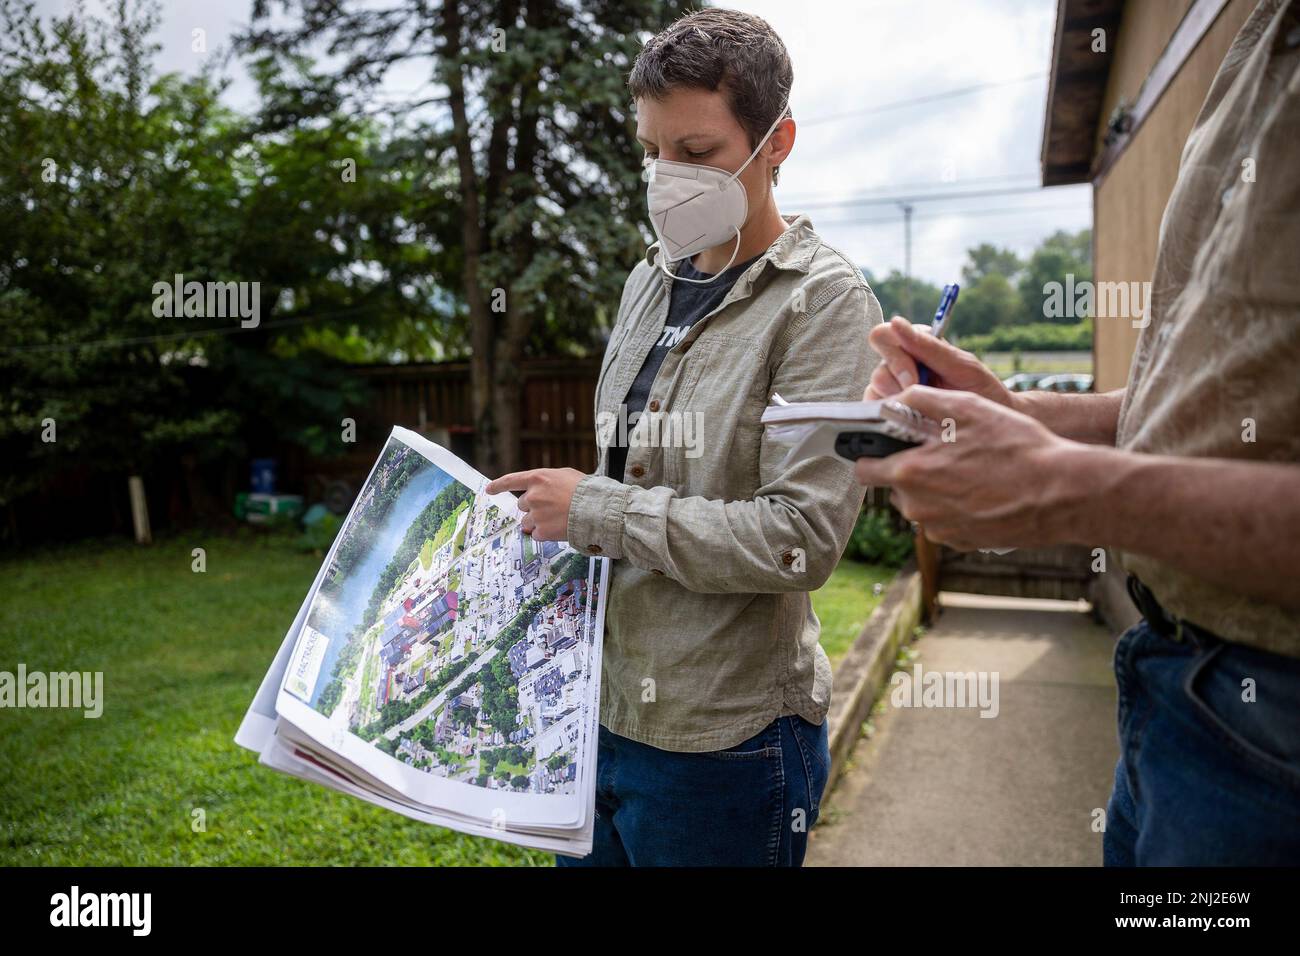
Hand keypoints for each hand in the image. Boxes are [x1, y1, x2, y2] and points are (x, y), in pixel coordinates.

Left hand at [484, 468, 584, 540]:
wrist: (597, 510)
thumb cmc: (586, 491)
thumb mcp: (566, 476)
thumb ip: (548, 482)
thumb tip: (539, 490)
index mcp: (538, 479)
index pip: (511, 480)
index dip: (498, 485)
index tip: (489, 490)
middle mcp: (533, 496)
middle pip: (522, 504)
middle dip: (533, 507)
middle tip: (552, 508)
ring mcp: (536, 514)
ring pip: (527, 521)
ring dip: (538, 521)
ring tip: (558, 519)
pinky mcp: (542, 531)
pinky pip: (536, 534)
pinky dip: (546, 533)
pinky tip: (559, 528)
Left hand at [854, 385, 1085, 549]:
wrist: (1060, 493)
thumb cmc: (1016, 448)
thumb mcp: (968, 408)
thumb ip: (922, 401)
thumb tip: (896, 399)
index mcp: (910, 474)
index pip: (864, 469)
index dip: (872, 453)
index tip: (886, 443)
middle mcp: (917, 508)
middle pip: (895, 486)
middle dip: (910, 468)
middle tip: (942, 449)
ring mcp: (939, 529)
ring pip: (921, 504)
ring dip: (934, 487)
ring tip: (969, 468)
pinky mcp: (961, 542)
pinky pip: (945, 520)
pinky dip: (955, 505)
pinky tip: (982, 489)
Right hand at [866, 316, 1013, 408]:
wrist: (991, 422)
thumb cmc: (981, 389)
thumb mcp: (962, 365)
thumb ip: (929, 346)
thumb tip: (897, 322)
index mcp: (915, 344)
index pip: (883, 336)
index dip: (894, 357)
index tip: (916, 378)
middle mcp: (901, 363)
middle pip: (878, 369)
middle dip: (900, 387)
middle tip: (925, 400)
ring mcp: (894, 388)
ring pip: (874, 391)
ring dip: (899, 403)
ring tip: (925, 411)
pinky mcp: (892, 409)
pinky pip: (876, 410)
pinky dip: (891, 416)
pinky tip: (914, 419)